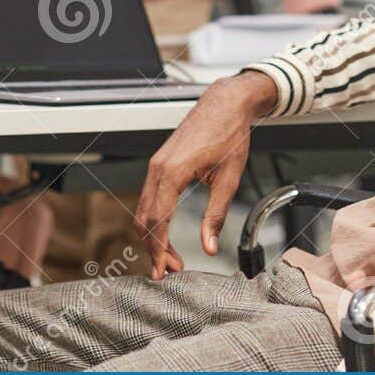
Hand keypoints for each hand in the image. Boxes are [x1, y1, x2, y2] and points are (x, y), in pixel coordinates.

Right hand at [134, 71, 277, 279]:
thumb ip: (216, 215)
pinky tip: (165, 234)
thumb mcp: (229, 178)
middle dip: (154, 248)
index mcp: (173, 171)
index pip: (158, 220)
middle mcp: (158, 168)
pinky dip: (154, 220)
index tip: (163, 270)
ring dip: (153, 236)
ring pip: (144, 210)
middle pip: (145, 218)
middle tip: (170, 271)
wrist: (225, 103)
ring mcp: (156, 165)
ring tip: (171, 257)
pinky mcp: (160, 164)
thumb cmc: (229, 134)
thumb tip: (209, 246)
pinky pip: (150, 197)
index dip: (159, 249)